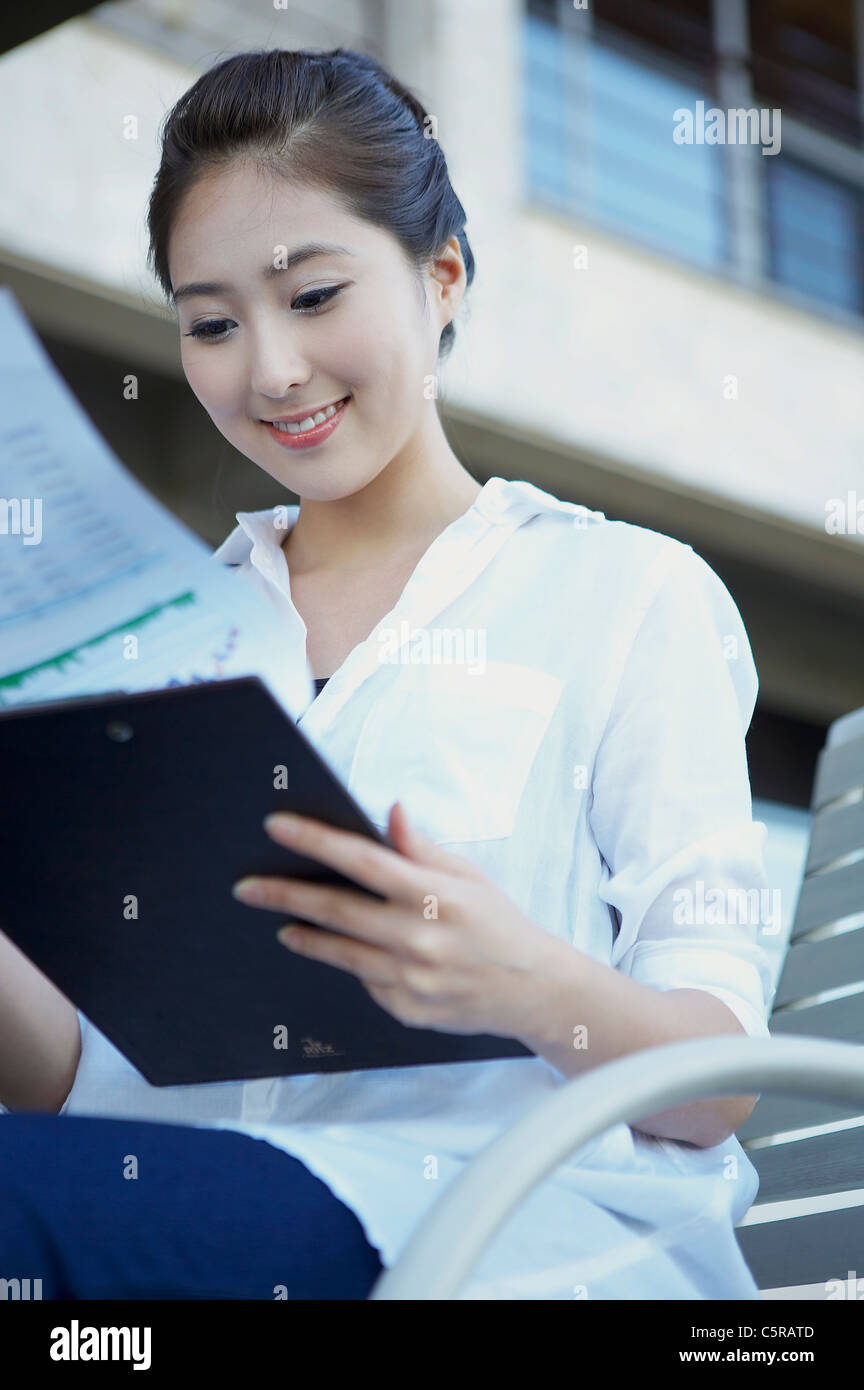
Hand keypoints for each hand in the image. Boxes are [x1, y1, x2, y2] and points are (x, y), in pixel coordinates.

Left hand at [232, 801, 559, 1038]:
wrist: (534, 990)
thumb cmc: (498, 924)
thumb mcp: (468, 877)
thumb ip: (421, 848)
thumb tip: (390, 811)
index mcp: (435, 896)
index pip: (363, 860)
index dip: (317, 840)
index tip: (277, 826)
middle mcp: (419, 939)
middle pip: (336, 910)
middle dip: (286, 895)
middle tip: (248, 886)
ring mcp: (410, 979)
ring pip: (340, 953)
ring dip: (304, 934)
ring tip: (281, 923)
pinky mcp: (406, 1010)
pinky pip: (365, 981)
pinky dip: (351, 963)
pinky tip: (343, 952)